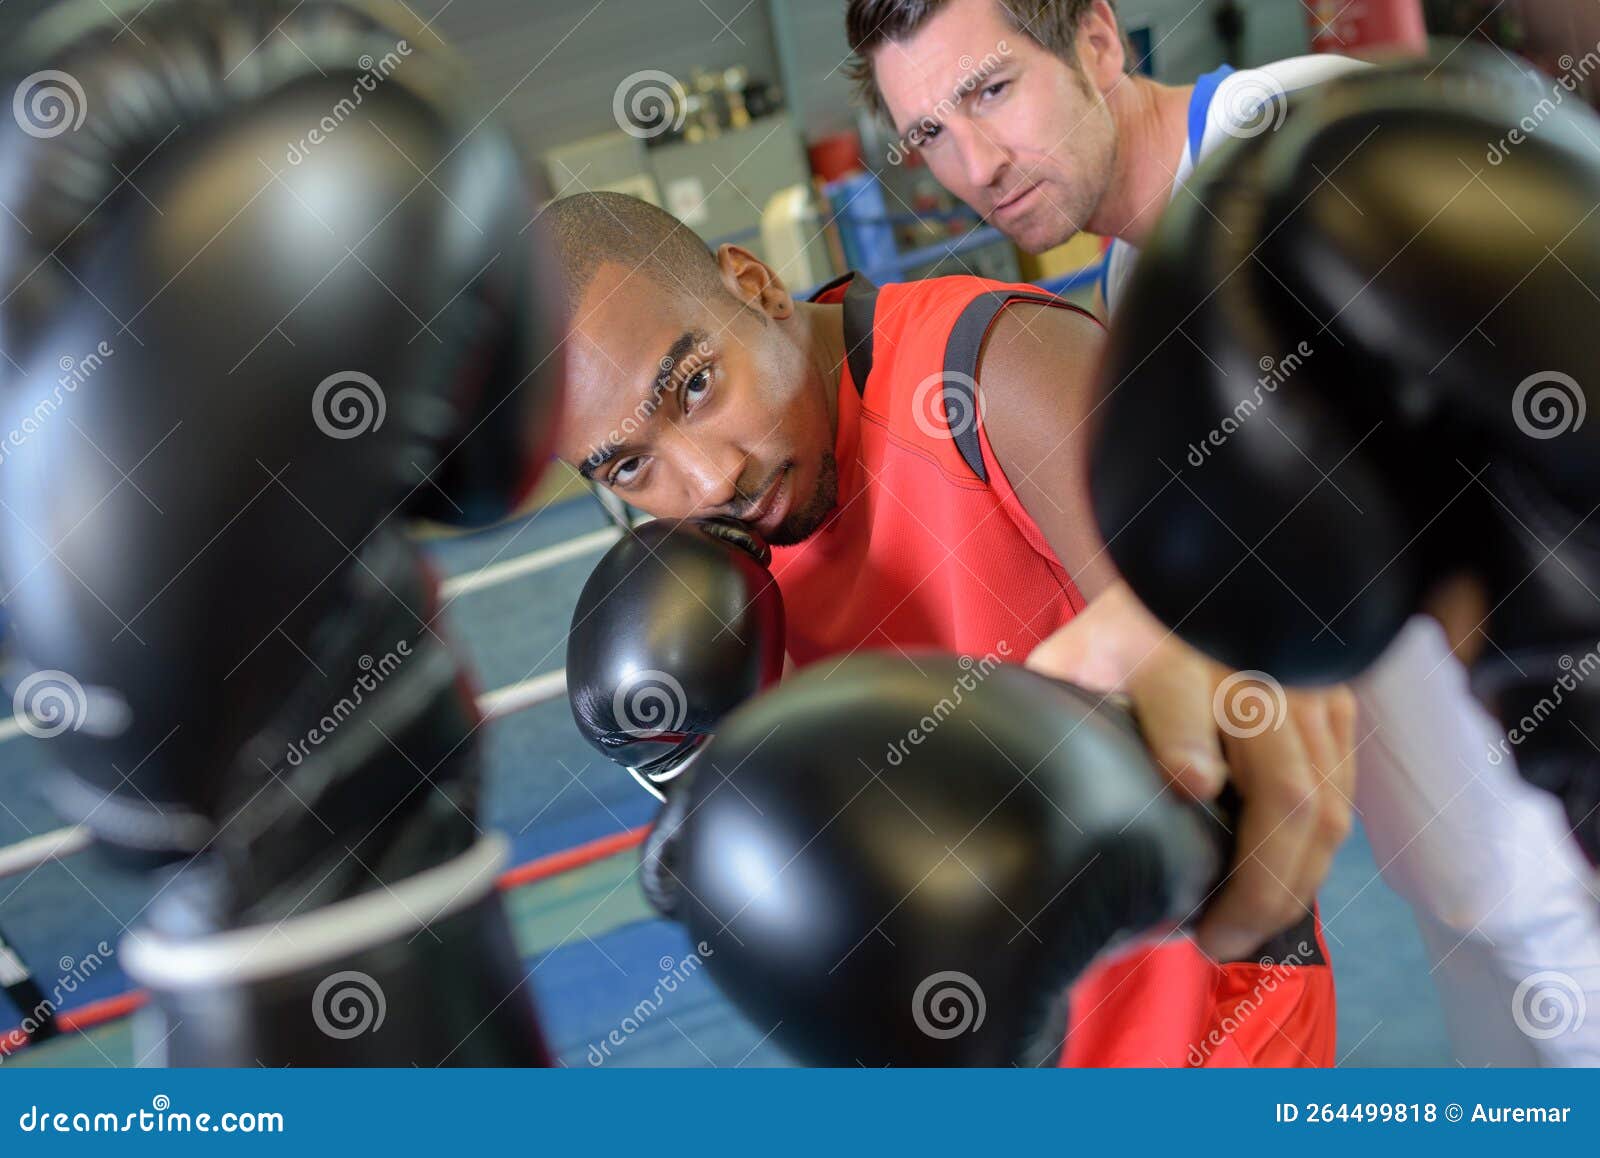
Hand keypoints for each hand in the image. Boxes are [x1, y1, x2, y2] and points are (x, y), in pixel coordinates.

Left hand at [1025, 582, 1358, 960]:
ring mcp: (1305, 691)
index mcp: (1168, 649)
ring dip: (1290, 885)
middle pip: (1280, 786)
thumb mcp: (1076, 661)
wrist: (1202, 579)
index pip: (1181, 695)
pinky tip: (1276, 896)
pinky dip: (1313, 860)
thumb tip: (1025, 797)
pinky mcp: (1338, 710)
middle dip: (1257, 881)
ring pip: (1322, 807)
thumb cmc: (1123, 637)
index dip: (1186, 740)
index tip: (1189, 785)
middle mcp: (1248, 670)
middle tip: (1213, 939)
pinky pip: (1341, 799)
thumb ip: (1060, 714)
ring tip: (1242, 932)